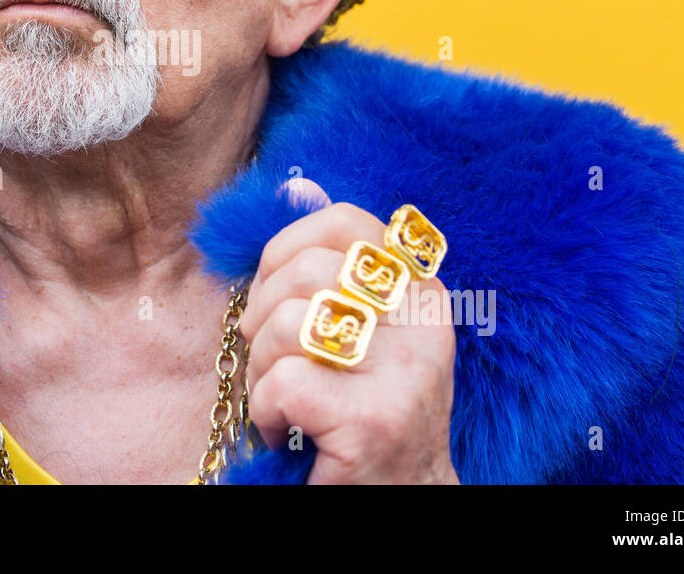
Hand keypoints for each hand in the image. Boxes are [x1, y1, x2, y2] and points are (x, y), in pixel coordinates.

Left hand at [240, 179, 458, 484]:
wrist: (402, 498)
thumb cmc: (368, 410)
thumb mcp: (363, 330)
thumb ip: (333, 264)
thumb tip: (295, 184)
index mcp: (421, 292)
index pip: (345, 222)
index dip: (286, 248)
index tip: (273, 291)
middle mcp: (423, 325)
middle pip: (305, 273)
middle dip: (262, 316)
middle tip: (268, 358)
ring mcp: (403, 373)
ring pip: (288, 324)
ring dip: (261, 368)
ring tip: (281, 398)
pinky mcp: (373, 421)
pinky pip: (283, 383)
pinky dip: (264, 411)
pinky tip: (285, 430)